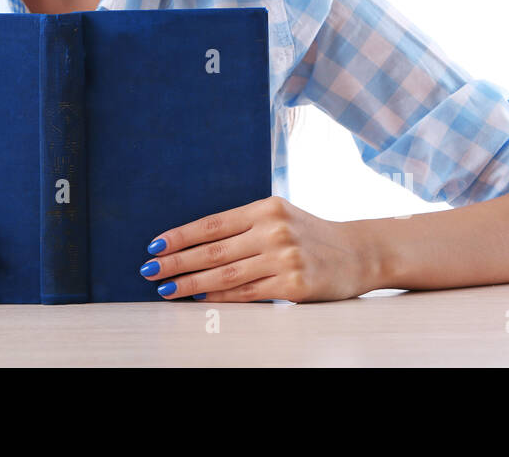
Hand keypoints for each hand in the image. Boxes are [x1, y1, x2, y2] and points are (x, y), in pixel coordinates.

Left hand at [138, 196, 377, 302]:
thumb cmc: (311, 235)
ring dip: (190, 284)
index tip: (155, 245)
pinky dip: (220, 299)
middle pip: (213, 250)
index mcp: (265, 208)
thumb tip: (196, 247)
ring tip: (166, 288)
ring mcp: (284, 259)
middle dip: (176, 262)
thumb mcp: (280, 217)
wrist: (360, 252)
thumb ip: (244, 228)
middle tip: (148, 269)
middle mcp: (274, 230)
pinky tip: (201, 300)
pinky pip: (248, 295)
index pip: (212, 224)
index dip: (180, 236)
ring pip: (225, 275)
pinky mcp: (294, 286)